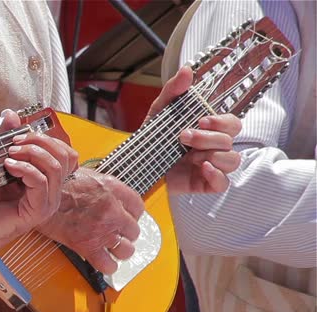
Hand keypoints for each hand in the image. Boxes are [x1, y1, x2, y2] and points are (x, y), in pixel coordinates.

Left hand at [0, 111, 77, 271]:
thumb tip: (12, 114)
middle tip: (14, 142)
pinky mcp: (36, 213)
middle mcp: (52, 193)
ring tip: (9, 154)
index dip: (47, 138)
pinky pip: (41, 183)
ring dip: (32, 154)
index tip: (19, 135)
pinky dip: (25, 169)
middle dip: (40, 142)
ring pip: (56, 168)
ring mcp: (47, 204)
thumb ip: (6, 139)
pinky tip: (8, 166)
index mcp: (48, 180)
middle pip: (66, 156)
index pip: (67, 153)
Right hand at [37, 168, 143, 274]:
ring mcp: (101, 230)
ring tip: (110, 247)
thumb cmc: (56, 185)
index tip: (124, 218)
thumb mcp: (85, 174)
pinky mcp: (88, 246)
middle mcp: (111, 210)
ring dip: (119, 250)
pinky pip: (108, 265)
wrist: (38, 196)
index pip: (138, 207)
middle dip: (125, 234)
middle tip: (114, 233)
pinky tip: (102, 260)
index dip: (132, 215)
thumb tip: (107, 191)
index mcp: (112, 189)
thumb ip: (102, 185)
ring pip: (126, 250)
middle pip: (133, 230)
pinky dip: (107, 266)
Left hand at [149, 66, 242, 193]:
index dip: (222, 121)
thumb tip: (187, 70)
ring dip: (211, 155)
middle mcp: (213, 147)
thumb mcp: (159, 111)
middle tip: (184, 137)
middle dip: (208, 138)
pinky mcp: (204, 183)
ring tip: (189, 156)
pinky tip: (200, 168)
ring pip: (232, 160)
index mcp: (209, 129)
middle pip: (230, 140)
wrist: (136, 163)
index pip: (233, 123)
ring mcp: (211, 165)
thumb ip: (173, 91)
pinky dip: (216, 175)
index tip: (201, 120)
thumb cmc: (152, 137)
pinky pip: (223, 183)